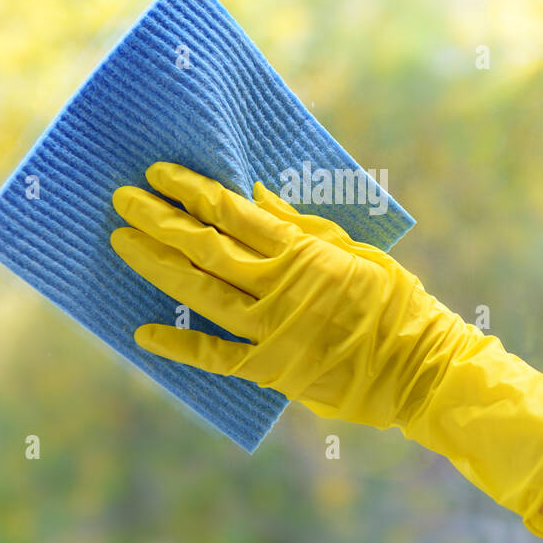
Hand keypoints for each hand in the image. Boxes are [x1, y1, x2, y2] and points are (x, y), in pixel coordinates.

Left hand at [110, 163, 542, 539]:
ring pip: (199, 292)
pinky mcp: (270, 368)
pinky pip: (214, 357)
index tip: (157, 174)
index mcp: (301, 251)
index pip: (231, 212)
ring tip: (121, 242)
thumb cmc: (398, 304)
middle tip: (121, 199)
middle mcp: (277, 286)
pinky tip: (141, 332)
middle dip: (159, 220)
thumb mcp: (357, 251)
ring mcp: (270, 329)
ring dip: (156, 265)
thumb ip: (304, 226)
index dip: (190, 191)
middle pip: (203, 246)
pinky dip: (177, 346)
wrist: (422, 369)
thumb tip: (257, 197)